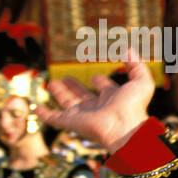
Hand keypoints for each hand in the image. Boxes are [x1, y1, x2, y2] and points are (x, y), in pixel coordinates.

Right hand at [36, 54, 155, 153]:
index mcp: (114, 98)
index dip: (101, 82)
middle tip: (67, 78)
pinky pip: (54, 119)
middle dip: (75, 87)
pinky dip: (44, 114)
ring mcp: (83, 115)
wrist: (123, 128)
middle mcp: (98, 107)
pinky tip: (36, 109)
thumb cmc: (134, 106)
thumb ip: (136, 65)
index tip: (95, 77)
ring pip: (68, 103)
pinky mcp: (71, 123)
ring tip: (52, 84)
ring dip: (60, 94)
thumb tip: (127, 49)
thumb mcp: (141, 81)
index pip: (105, 88)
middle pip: (83, 96)